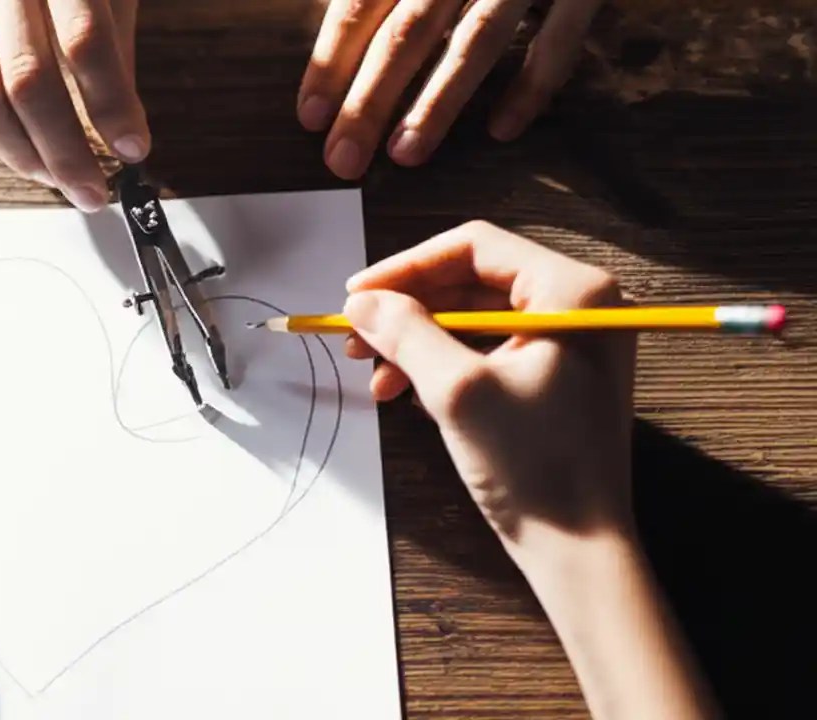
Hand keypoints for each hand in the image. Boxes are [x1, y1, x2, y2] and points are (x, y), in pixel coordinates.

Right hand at [0, 0, 147, 211]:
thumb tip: (121, 122)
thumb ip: (110, 35)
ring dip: (18, 153)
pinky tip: (4, 144)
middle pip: (26, 80)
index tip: (133, 148)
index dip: (113, 103)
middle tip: (93, 189)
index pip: (85, 40)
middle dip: (66, 152)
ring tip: (54, 175)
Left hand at [299, 0, 601, 176]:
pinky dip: (533, 85)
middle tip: (343, 159)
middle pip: (409, 28)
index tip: (309, 116)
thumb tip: (339, 31)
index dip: (332, 59)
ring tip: (405, 154)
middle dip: (369, 99)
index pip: (362, 0)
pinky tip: (502, 130)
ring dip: (439, 101)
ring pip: (477, 36)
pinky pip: (562, 36)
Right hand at [343, 221, 634, 553]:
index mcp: (573, 293)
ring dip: (420, 341)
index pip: (475, 247)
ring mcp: (571, 342)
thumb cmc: (535, 468)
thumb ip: (406, 333)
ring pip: (475, 318)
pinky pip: (489, 349)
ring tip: (376, 375)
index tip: (358, 294)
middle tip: (359, 337)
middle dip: (410, 308)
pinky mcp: (557, 375)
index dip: (408, 267)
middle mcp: (579, 306)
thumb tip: (361, 301)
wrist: (579, 550)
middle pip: (473, 280)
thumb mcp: (458, 391)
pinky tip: (408, 391)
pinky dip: (444, 364)